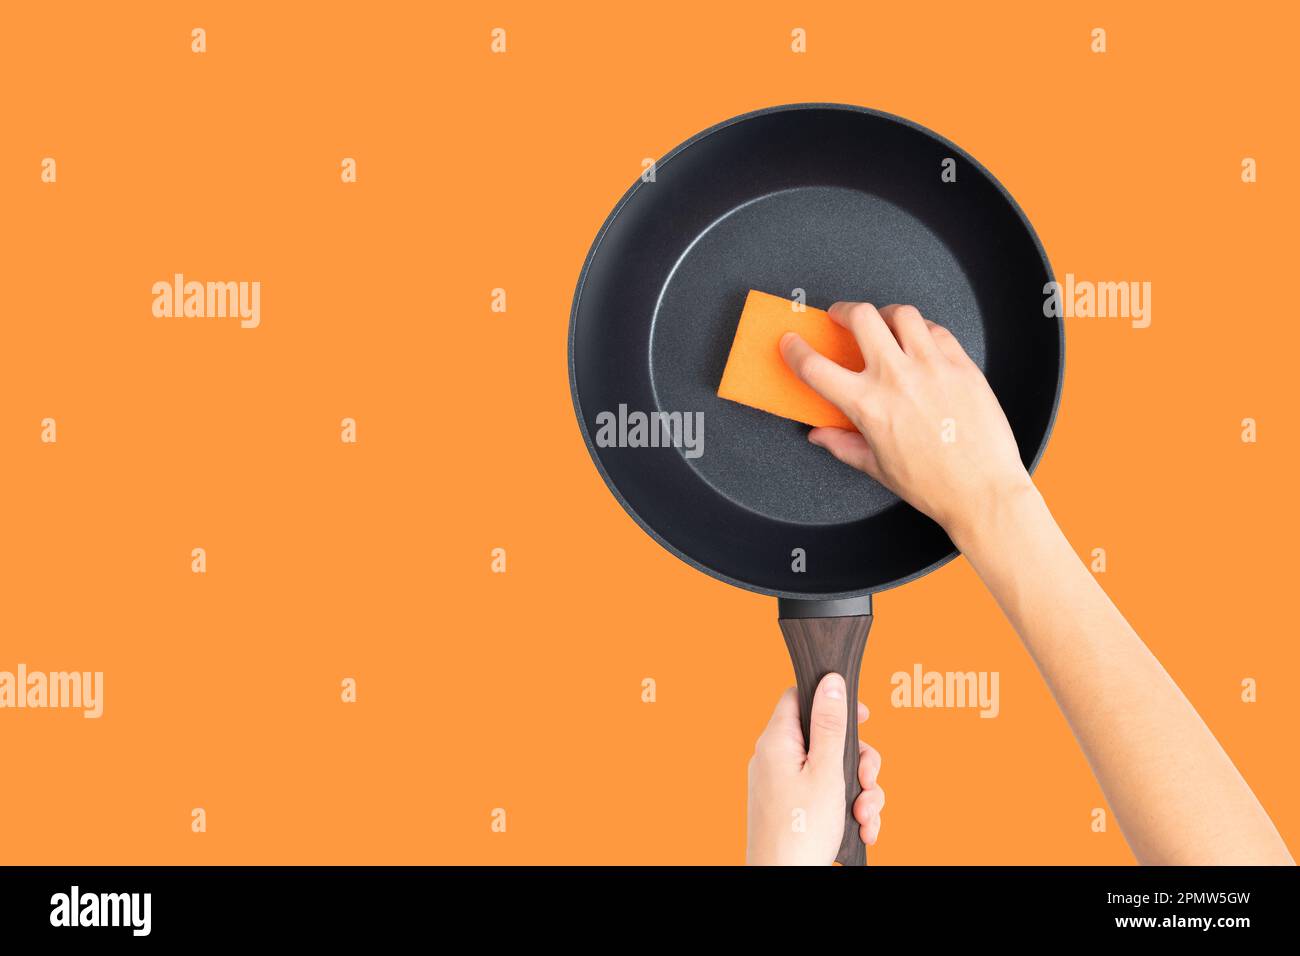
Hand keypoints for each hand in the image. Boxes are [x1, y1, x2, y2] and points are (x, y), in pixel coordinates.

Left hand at [746, 675, 883, 864]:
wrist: (783, 881)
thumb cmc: (800, 830)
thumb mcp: (826, 771)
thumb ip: (831, 725)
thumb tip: (831, 681)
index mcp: (777, 741)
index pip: (800, 698)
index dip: (832, 700)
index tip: (863, 716)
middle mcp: (776, 759)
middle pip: (826, 739)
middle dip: (859, 762)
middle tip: (868, 781)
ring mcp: (783, 785)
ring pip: (833, 772)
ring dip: (860, 793)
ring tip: (865, 817)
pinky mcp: (793, 808)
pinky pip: (825, 796)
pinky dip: (847, 810)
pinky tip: (862, 829)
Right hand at [779, 303, 1033, 540]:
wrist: (983, 491)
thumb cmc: (934, 485)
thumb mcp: (877, 467)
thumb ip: (842, 445)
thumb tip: (820, 435)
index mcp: (869, 406)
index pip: (816, 367)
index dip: (796, 349)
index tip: (792, 343)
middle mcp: (898, 379)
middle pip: (861, 317)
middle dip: (843, 310)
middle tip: (841, 316)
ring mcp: (932, 367)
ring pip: (902, 313)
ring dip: (886, 314)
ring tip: (884, 323)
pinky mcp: (962, 365)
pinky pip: (937, 330)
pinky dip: (922, 330)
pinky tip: (920, 342)